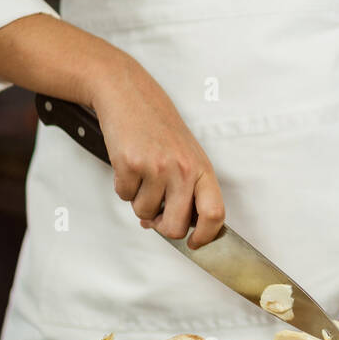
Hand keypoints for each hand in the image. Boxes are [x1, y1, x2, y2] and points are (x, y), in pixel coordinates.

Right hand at [90, 55, 224, 248]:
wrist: (130, 96)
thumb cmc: (160, 128)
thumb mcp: (185, 156)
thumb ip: (184, 191)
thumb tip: (167, 225)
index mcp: (203, 169)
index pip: (215, 214)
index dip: (206, 237)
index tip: (194, 244)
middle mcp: (184, 170)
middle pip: (177, 226)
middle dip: (163, 227)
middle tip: (156, 215)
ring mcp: (157, 168)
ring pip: (145, 214)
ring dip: (139, 202)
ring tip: (142, 176)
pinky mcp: (130, 164)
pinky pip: (123, 196)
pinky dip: (123, 187)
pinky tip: (129, 165)